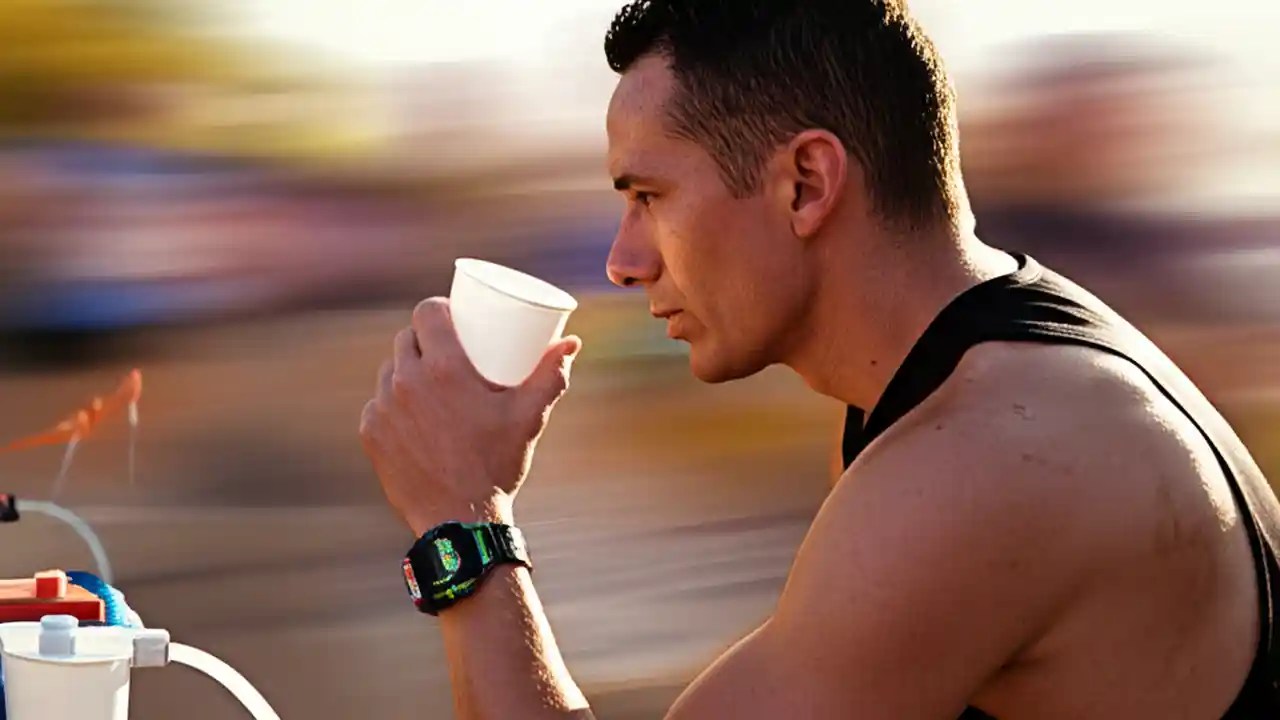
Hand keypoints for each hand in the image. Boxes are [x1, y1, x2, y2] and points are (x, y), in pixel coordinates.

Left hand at [359, 298, 581, 534]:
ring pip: (389, 371)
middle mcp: (405, 382)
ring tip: (427, 378)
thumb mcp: (529, 417)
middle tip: (447, 349)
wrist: (459, 521)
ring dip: (406, 368)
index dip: (438, 309)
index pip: (426, 313)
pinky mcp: (371, 433)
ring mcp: (382, 409)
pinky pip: (377, 404)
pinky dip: (393, 403)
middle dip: (424, 338)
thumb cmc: (497, 465)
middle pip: (407, 340)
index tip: (452, 316)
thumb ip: (551, 376)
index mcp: (442, 369)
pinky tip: (407, 410)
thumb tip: (572, 342)